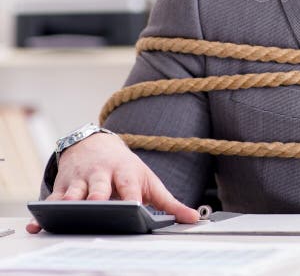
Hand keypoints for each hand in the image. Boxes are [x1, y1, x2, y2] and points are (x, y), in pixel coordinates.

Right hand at [26, 132, 198, 233]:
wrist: (96, 144)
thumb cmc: (125, 169)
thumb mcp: (149, 181)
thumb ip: (170, 203)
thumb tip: (193, 218)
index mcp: (125, 173)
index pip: (130, 186)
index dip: (131, 197)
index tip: (134, 208)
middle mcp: (102, 175)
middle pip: (99, 188)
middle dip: (98, 198)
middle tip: (98, 207)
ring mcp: (80, 181)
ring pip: (73, 193)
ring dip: (70, 203)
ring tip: (66, 212)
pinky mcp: (61, 187)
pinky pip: (51, 201)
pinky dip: (44, 212)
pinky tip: (37, 224)